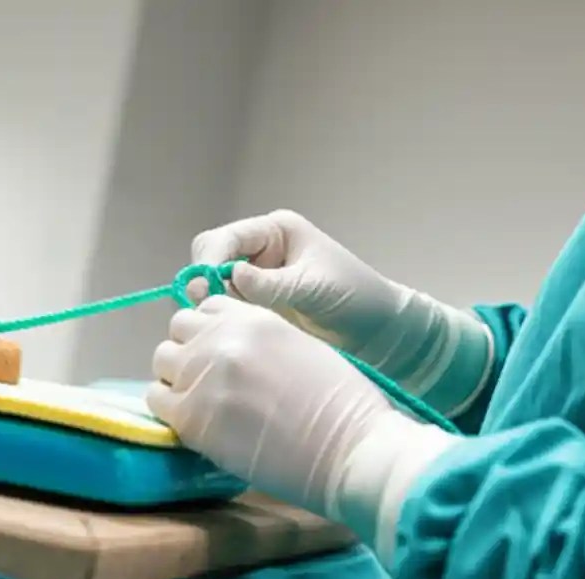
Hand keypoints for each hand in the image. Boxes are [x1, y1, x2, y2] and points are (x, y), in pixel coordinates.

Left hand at [147, 295, 456, 558]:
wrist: (349, 447)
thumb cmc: (344, 404)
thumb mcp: (302, 348)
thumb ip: (262, 341)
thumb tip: (234, 354)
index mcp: (255, 318)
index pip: (207, 307)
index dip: (211, 329)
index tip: (221, 352)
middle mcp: (223, 338)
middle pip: (178, 329)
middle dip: (190, 350)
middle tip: (211, 380)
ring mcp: (203, 375)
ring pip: (162, 362)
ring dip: (177, 378)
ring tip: (203, 402)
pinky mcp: (192, 417)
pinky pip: (158, 401)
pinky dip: (172, 410)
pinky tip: (197, 423)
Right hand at [191, 210, 493, 416]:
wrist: (380, 334)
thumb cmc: (356, 299)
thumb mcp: (313, 288)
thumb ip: (271, 284)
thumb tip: (231, 276)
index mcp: (274, 233)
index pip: (223, 240)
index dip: (209, 262)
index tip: (206, 287)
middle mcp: (259, 254)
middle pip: (209, 263)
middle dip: (204, 285)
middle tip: (207, 312)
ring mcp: (256, 284)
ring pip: (213, 292)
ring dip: (212, 308)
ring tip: (220, 328)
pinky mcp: (258, 311)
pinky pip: (228, 314)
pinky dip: (224, 324)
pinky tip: (229, 338)